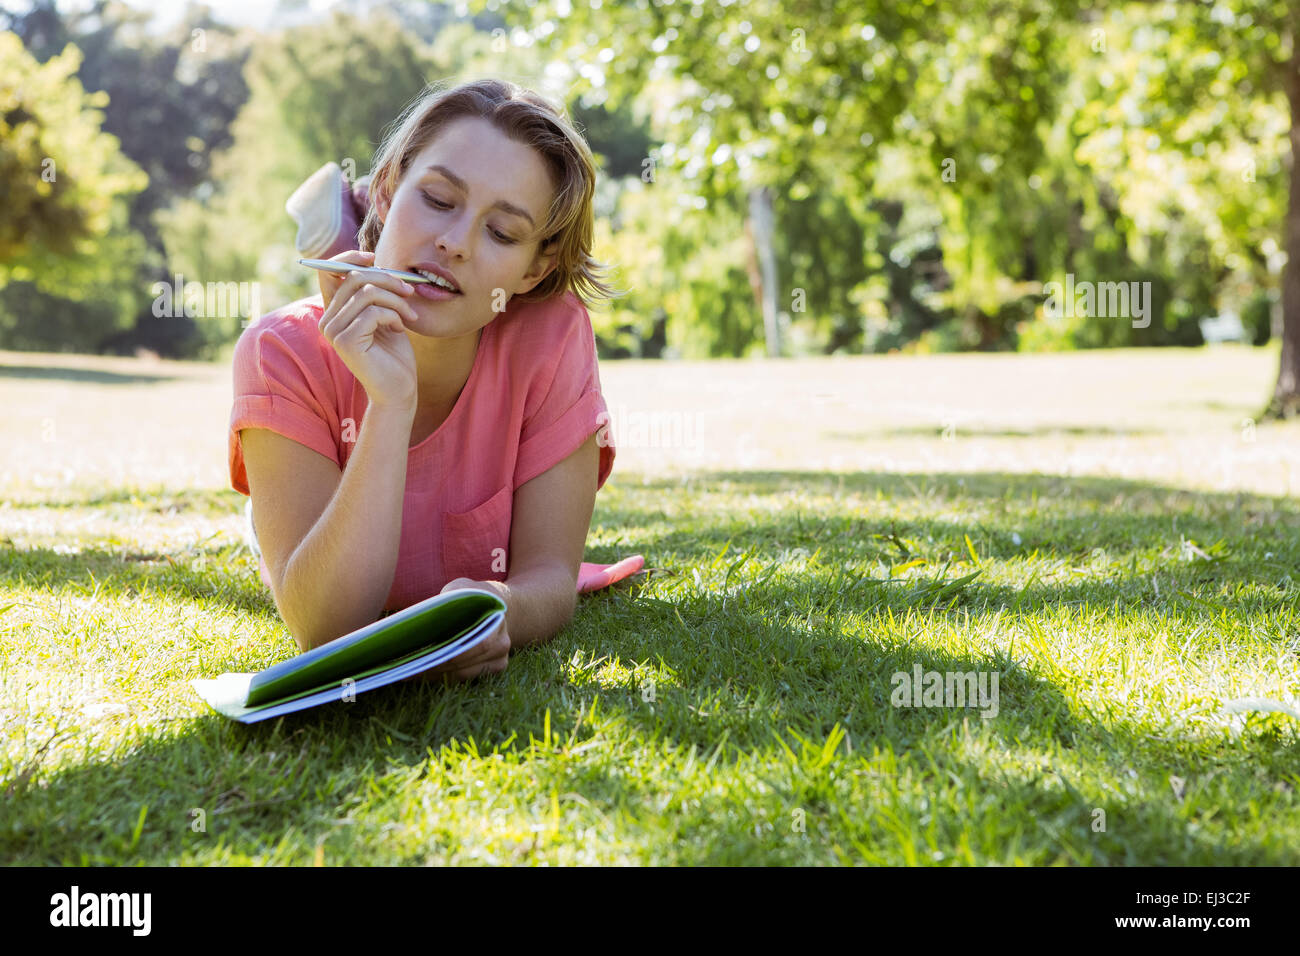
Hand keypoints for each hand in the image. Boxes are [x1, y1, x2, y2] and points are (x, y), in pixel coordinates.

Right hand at [316, 250, 418, 409]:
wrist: (398, 389)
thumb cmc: (394, 353)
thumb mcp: (384, 315)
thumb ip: (373, 292)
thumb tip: (372, 260)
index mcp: (334, 311)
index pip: (329, 271)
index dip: (351, 258)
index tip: (374, 257)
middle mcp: (328, 320)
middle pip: (353, 277)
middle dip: (388, 280)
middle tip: (410, 292)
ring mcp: (334, 331)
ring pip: (367, 293)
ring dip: (396, 301)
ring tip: (409, 316)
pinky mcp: (345, 341)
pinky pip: (374, 312)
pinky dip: (394, 316)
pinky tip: (401, 330)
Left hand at [408, 578, 510, 684]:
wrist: (498, 605)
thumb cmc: (474, 595)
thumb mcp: (462, 588)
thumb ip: (448, 600)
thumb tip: (424, 619)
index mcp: (497, 622)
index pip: (472, 645)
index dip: (446, 654)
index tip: (418, 656)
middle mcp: (502, 644)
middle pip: (464, 663)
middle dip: (433, 667)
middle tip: (405, 669)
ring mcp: (500, 659)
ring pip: (462, 674)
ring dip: (434, 675)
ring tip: (408, 673)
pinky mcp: (493, 669)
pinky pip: (464, 676)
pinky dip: (442, 676)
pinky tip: (423, 673)